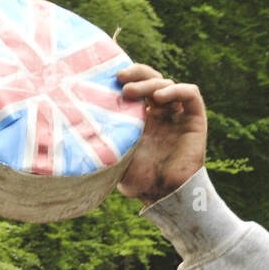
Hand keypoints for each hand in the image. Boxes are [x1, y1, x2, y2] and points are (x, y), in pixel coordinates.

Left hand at [115, 65, 206, 205]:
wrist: (163, 195)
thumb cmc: (138, 180)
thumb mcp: (115, 154)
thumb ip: (102, 139)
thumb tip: (73, 127)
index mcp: (143, 118)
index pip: (138, 85)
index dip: (128, 77)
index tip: (110, 78)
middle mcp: (161, 113)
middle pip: (152, 79)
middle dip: (137, 74)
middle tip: (120, 78)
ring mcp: (178, 115)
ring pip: (167, 83)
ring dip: (150, 82)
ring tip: (132, 91)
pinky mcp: (195, 119)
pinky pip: (191, 94)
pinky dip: (177, 89)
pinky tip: (159, 96)